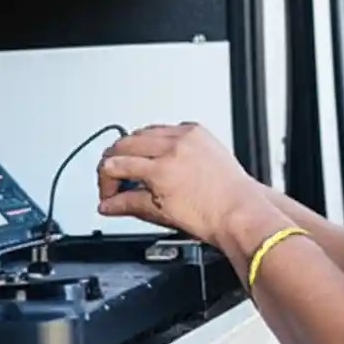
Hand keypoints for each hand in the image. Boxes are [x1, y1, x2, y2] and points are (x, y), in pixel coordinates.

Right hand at [96, 123, 266, 245]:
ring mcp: (186, 136)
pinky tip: (159, 153)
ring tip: (136, 165)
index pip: (114, 165)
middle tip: (115, 178)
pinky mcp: (198, 131)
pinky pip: (167, 127)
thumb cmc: (210, 216)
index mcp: (160, 170)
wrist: (239, 210)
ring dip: (134, 147)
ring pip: (144, 131)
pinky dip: (158, 138)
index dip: (105, 181)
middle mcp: (172, 147)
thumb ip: (128, 204)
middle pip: (125, 143)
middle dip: (114, 161)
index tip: (108, 192)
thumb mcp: (161, 213)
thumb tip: (108, 205)